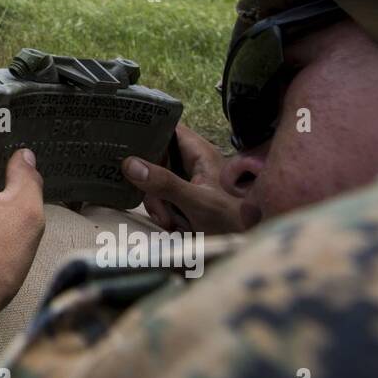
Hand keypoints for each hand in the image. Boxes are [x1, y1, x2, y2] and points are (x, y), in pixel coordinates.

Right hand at [122, 125, 260, 233]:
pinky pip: (163, 200)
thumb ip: (165, 183)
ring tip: (170, 221)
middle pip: (156, 159)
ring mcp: (188, 183)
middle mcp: (192, 164)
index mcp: (199, 153)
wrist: (250, 248)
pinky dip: (163, 213)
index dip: (148, 131)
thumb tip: (129, 163)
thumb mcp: (197, 202)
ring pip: (156, 183)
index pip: (169, 129)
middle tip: (158, 204)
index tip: (127, 142)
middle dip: (150, 182)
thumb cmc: (233, 222)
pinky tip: (172, 226)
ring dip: (157, 203)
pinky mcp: (185, 201)